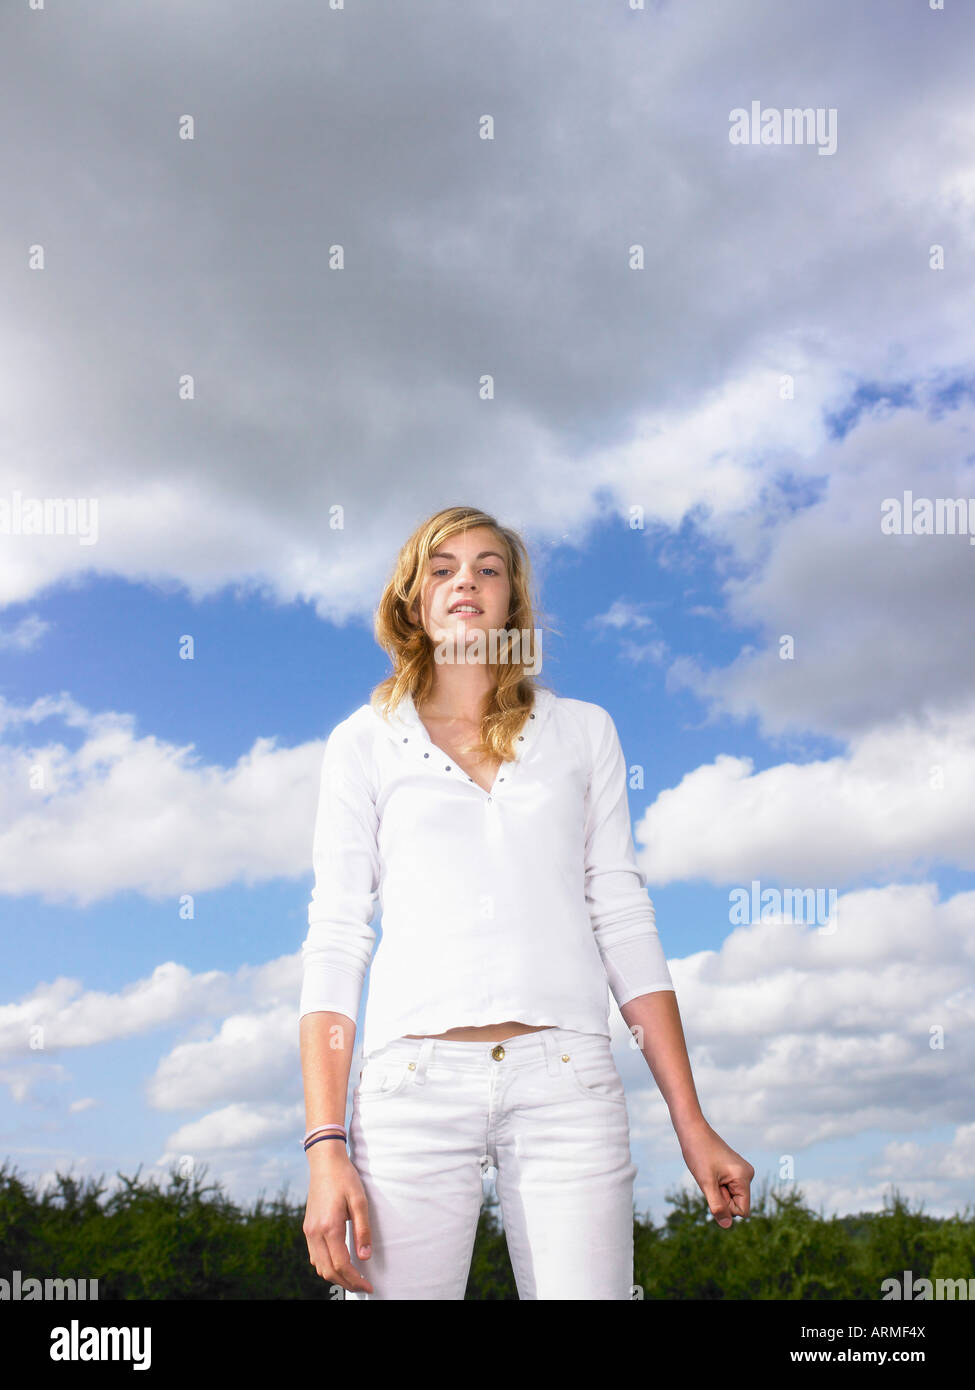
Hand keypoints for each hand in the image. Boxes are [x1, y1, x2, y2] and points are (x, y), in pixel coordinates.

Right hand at [303, 1151, 374, 1292]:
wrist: (324, 1162)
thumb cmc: (345, 1178)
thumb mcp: (360, 1201)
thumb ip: (362, 1230)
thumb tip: (365, 1257)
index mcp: (329, 1227)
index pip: (341, 1265)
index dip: (355, 1280)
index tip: (369, 1287)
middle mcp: (315, 1232)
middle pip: (328, 1271)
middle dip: (346, 1283)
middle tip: (363, 1287)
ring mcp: (309, 1231)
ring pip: (319, 1266)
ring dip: (335, 1277)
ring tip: (353, 1278)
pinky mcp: (307, 1227)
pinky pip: (314, 1256)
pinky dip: (326, 1266)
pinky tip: (338, 1264)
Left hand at [676, 1118, 753, 1228]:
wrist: (693, 1131)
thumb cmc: (698, 1154)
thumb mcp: (706, 1183)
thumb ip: (717, 1205)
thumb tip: (726, 1225)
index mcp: (744, 1177)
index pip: (742, 1211)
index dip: (726, 1207)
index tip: (714, 1188)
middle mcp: (747, 1174)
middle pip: (736, 1203)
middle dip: (721, 1197)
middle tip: (709, 1178)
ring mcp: (741, 1171)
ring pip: (731, 1196)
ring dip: (718, 1190)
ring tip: (709, 1173)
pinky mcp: (735, 1169)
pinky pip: (727, 1187)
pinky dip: (717, 1184)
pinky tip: (710, 1170)